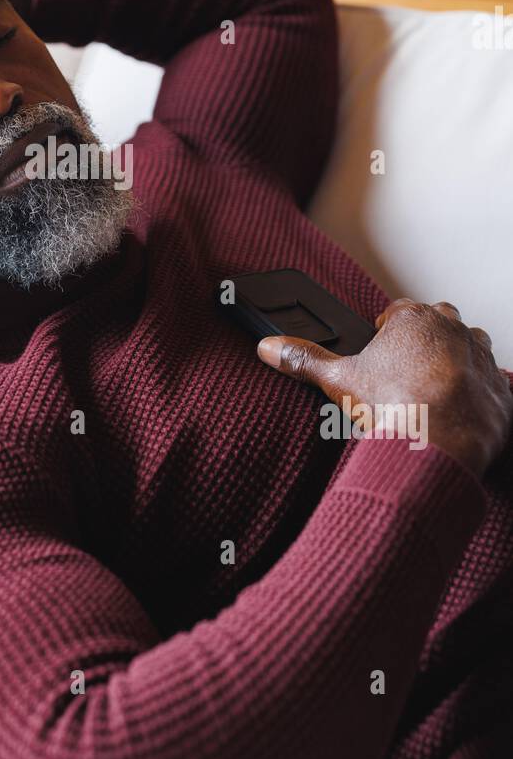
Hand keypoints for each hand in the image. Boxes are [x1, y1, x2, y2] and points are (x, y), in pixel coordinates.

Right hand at [257, 298, 512, 479]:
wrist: (441, 445)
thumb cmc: (395, 406)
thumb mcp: (338, 380)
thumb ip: (302, 359)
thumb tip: (268, 348)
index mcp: (413, 319)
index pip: (397, 313)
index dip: (383, 334)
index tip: (377, 356)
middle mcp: (452, 329)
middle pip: (436, 324)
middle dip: (422, 343)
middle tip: (403, 373)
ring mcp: (481, 356)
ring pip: (469, 346)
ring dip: (455, 361)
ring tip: (432, 391)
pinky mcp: (501, 387)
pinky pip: (493, 382)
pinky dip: (479, 392)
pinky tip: (462, 410)